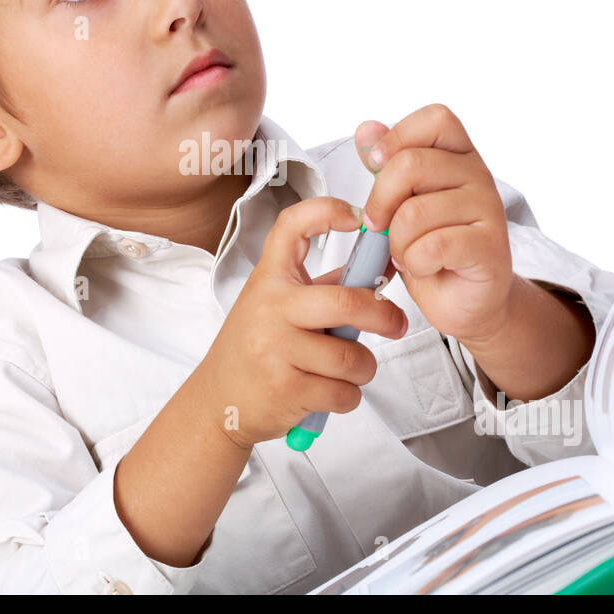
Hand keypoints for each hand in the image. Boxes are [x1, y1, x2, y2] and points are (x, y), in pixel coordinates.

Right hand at [193, 196, 408, 449]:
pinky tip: (329, 392)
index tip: (359, 220)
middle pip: (347, 302)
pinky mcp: (286, 389)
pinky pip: (344, 393)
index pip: (292, 226)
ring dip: (364, 368)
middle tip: (396, 324)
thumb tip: (379, 271)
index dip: (328, 211)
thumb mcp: (277, 307)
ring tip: (348, 370)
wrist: (217, 402)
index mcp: (270, 279)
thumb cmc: (254, 349)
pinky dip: (348, 396)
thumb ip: (324, 288)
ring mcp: (276, 349)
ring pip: (353, 357)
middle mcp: (271, 308)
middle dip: (384, 316)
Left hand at [356, 104, 516, 344]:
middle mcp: (479, 175)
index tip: (376, 166)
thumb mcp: (401, 202)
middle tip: (378, 226)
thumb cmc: (431, 248)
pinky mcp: (490, 247)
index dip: (398, 138)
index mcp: (458, 156)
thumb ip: (386, 165)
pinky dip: (415, 262)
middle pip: (411, 165)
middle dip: (380, 201)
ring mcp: (489, 210)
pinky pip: (433, 246)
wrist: (464, 300)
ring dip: (397, 242)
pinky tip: (423, 266)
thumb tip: (366, 130)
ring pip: (415, 212)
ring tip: (406, 252)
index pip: (435, 119)